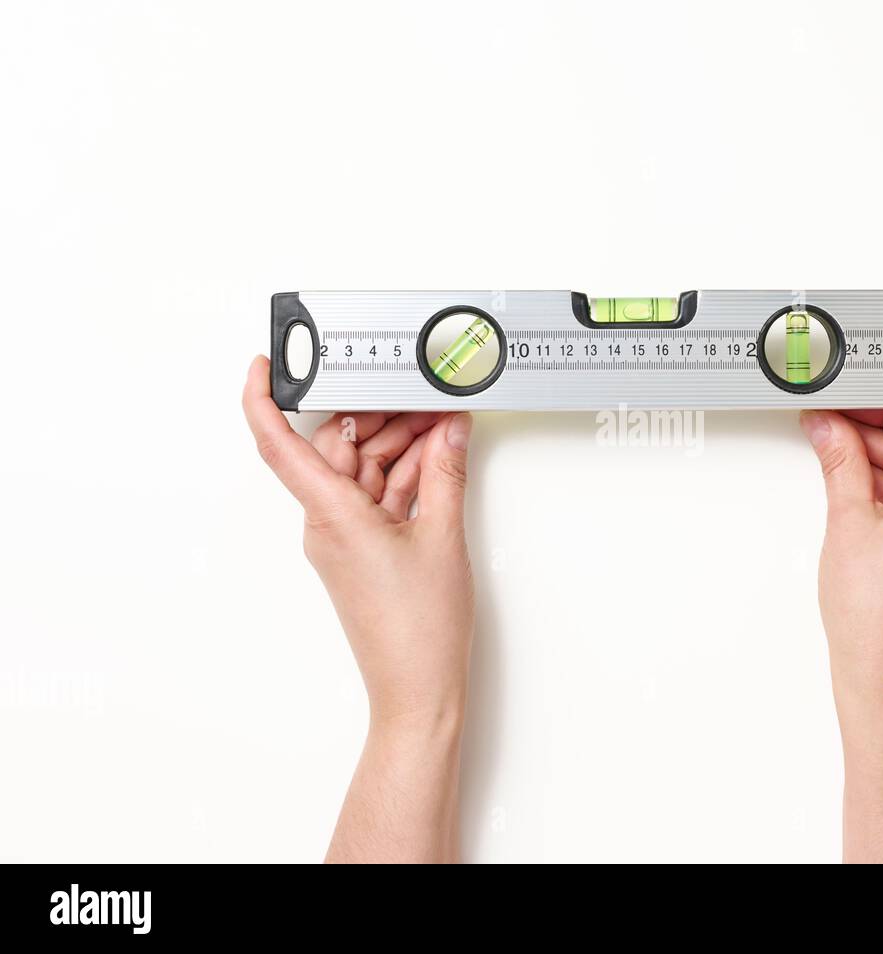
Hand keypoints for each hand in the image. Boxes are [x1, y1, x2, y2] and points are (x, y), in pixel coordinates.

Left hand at [241, 356, 473, 861]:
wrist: (418, 690)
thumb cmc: (419, 631)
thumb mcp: (442, 538)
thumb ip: (445, 475)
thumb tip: (449, 432)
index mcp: (331, 515)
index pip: (278, 444)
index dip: (264, 397)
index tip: (266, 361)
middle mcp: (327, 524)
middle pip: (339, 448)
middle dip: (380, 416)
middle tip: (425, 395)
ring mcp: (345, 539)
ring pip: (364, 471)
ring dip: (402, 446)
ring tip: (446, 427)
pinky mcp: (364, 551)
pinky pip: (378, 497)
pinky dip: (407, 476)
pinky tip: (440, 460)